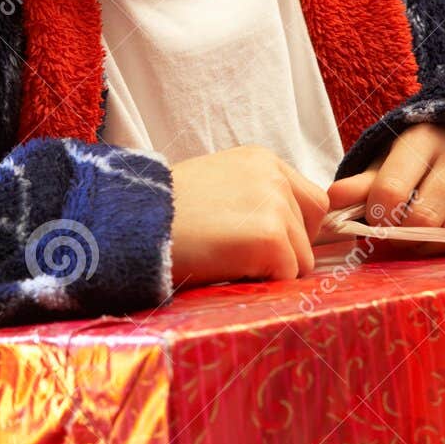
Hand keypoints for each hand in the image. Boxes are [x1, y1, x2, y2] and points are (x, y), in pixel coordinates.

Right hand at [169, 144, 330, 289]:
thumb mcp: (218, 186)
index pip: (311, 201)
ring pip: (302, 258)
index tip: (258, 240)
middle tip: (241, 255)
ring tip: (227, 260)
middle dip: (285, 249)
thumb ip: (255, 197)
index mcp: (263, 161)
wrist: (133, 223)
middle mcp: (275, 176)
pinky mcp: (270, 237)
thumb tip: (288, 231)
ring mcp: (275, 205)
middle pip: (311, 229)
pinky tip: (227, 269)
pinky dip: (262, 282)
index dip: (292, 227)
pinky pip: (287, 275)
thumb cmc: (165, 214)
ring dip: (271, 269)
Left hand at [326, 124, 444, 245]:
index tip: (379, 226)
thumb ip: (364, 185)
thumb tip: (332, 199)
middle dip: (406, 240)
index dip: (379, 221)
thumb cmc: (425, 160)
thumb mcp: (392, 165)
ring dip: (435, 248)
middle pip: (424, 219)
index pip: (390, 194)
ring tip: (425, 242)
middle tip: (401, 241)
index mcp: (422, 138)